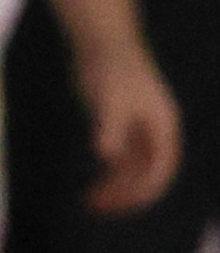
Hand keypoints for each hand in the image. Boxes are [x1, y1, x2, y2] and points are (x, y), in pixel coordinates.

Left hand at [79, 43, 183, 212]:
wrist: (102, 45)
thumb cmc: (111, 69)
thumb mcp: (110, 99)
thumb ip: (110, 127)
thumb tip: (108, 155)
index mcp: (163, 126)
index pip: (161, 168)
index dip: (144, 190)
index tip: (121, 205)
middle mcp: (156, 132)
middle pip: (148, 174)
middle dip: (127, 194)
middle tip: (96, 207)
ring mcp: (140, 131)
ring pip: (134, 171)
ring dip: (116, 189)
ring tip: (90, 202)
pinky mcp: (123, 129)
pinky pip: (122, 163)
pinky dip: (110, 177)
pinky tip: (92, 189)